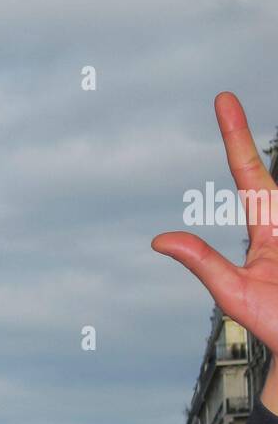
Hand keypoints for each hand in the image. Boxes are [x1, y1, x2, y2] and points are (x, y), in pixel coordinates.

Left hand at [153, 93, 277, 413]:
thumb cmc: (276, 325)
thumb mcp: (236, 294)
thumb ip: (204, 264)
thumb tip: (158, 240)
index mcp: (270, 226)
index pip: (248, 172)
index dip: (235, 135)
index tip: (222, 98)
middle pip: (273, 181)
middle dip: (246, 146)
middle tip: (245, 175)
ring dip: (275, 239)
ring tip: (272, 267)